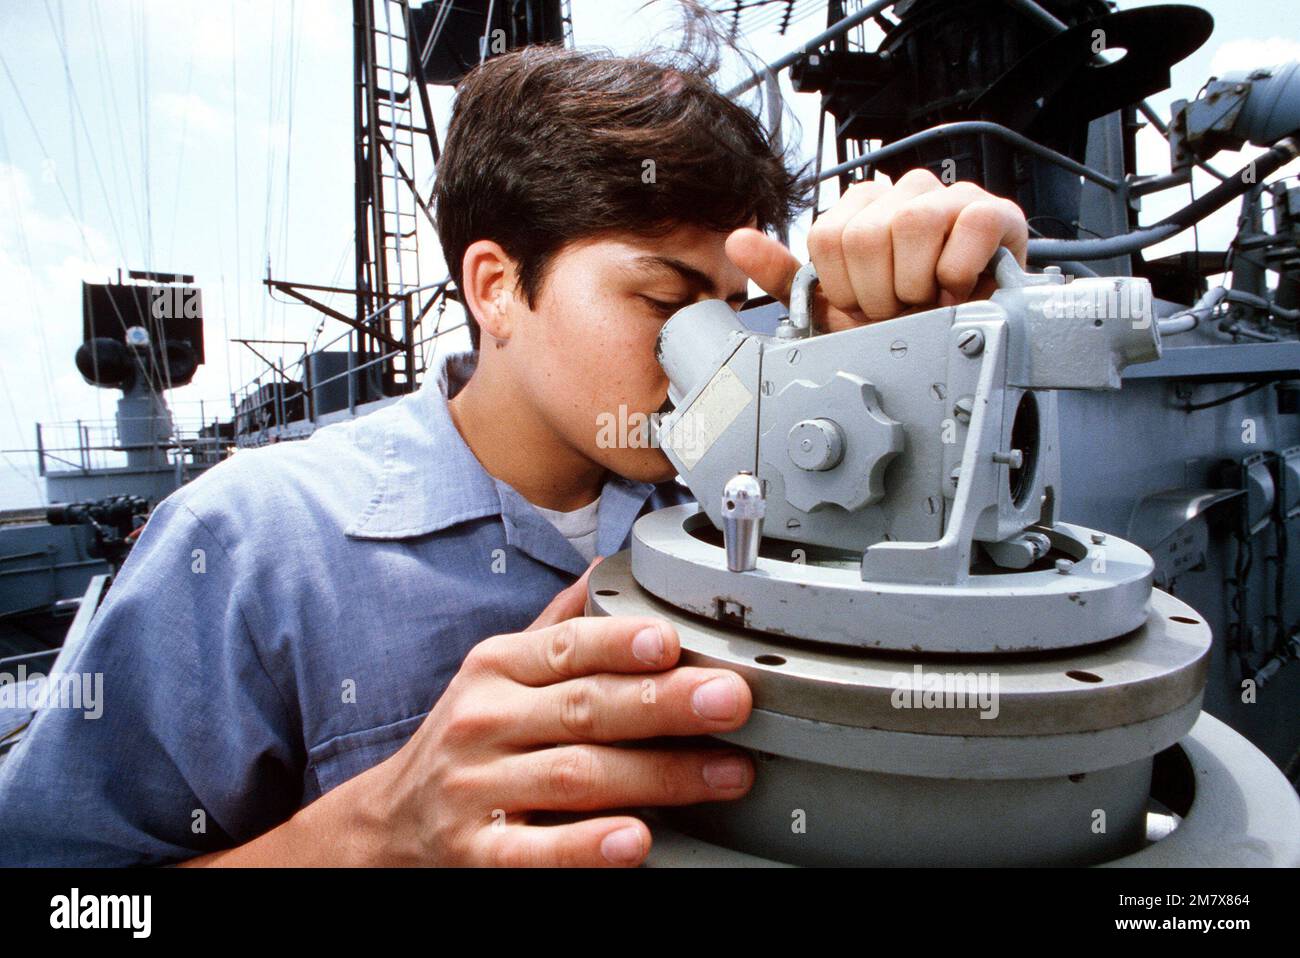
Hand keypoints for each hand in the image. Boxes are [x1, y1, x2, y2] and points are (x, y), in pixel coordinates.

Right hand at [367, 559, 754, 865]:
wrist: (390, 823)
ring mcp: (478, 789)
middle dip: (664, 703)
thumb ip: (557, 628)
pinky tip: (634, 840)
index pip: (565, 646)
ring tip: (724, 774)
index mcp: (497, 668)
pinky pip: (535, 851)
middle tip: (732, 700)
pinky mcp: (477, 851)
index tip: (671, 640)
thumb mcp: (499, 673)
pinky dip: (586, 847)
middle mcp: (485, 721)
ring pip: (576, 776)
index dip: (619, 642)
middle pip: (584, 708)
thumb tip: (612, 567)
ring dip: (659, 775)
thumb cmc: (467, 739)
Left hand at [727, 169, 1028, 331]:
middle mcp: (904, 195)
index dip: (845, 285)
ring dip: (918, 283)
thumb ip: (785, 275)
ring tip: (928, 300)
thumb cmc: (904, 325)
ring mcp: (951, 199)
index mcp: (863, 210)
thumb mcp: (835, 308)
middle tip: (899, 307)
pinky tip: (958, 289)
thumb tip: (737, 240)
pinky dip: (958, 272)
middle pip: (866, 232)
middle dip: (880, 291)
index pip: (827, 235)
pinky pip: (968, 226)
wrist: (962, 347)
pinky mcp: (995, 212)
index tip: (865, 305)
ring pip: (913, 223)